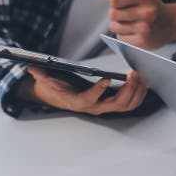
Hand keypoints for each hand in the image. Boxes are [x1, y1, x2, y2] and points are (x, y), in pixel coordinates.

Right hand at [19, 67, 147, 115]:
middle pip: (116, 104)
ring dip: (137, 91)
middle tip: (133, 73)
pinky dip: (139, 93)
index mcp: (78, 102)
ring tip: (141, 75)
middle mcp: (95, 107)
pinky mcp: (114, 104)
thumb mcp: (47, 81)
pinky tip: (142, 81)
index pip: (89, 99)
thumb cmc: (58, 88)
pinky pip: (131, 103)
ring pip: (127, 105)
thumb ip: (42, 75)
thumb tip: (33, 68)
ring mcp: (106, 107)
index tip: (106, 78)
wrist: (63, 96)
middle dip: (128, 89)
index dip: (98, 91)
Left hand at [97, 0, 175, 49]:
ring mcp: (146, 28)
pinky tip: (134, 31)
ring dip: (119, 24)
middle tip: (127, 13)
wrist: (172, 23)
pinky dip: (124, 35)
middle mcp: (147, 12)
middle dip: (116, 14)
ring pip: (114, 26)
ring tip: (130, 22)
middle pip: (113, 14)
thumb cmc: (152, 5)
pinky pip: (120, 38)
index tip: (122, 3)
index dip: (115, 1)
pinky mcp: (143, 41)